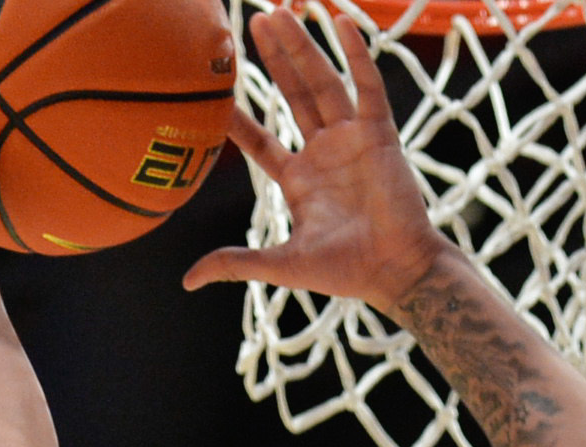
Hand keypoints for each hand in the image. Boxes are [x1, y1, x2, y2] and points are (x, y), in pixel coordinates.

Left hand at [185, 4, 449, 309]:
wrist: (396, 271)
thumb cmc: (346, 271)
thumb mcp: (282, 265)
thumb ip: (236, 264)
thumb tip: (188, 281)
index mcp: (300, 180)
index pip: (260, 141)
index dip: (239, 120)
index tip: (216, 95)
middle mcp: (324, 152)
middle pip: (292, 94)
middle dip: (274, 59)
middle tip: (253, 20)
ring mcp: (351, 139)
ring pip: (321, 82)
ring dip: (301, 48)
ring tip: (278, 13)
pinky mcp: (379, 133)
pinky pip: (366, 86)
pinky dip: (355, 55)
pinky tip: (339, 23)